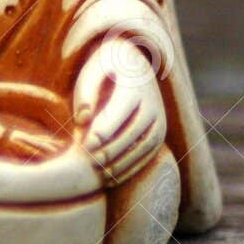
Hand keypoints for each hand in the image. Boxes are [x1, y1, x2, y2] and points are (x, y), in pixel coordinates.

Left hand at [75, 36, 166, 185]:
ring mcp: (159, 118)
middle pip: (133, 131)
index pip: (118, 112)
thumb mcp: (91, 73)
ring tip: (102, 176)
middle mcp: (152, 103)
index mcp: (134, 86)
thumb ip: (84, 95)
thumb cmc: (105, 70)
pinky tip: (114, 177)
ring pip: (145, 145)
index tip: (84, 146)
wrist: (135, 66)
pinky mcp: (160, 131)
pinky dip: (134, 166)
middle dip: (112, 150)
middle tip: (92, 163)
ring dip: (125, 162)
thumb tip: (82, 120)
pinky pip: (149, 152)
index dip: (102, 132)